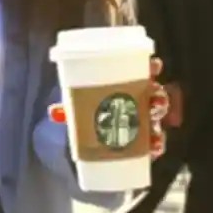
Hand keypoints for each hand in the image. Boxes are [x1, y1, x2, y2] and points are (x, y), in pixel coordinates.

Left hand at [47, 57, 181, 159]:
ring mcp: (146, 119)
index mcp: (129, 84)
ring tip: (154, 119)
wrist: (97, 138)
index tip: (155, 65)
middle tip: (154, 99)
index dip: (152, 67)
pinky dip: (157, 144)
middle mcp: (142, 99)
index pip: (145, 72)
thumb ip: (70, 109)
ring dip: (159, 118)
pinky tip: (155, 147)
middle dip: (158, 95)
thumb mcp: (80, 107)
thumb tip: (54, 112)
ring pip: (158, 115)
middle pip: (156, 93)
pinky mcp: (147, 138)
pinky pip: (156, 141)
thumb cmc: (90, 111)